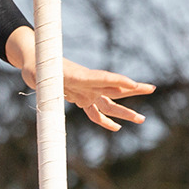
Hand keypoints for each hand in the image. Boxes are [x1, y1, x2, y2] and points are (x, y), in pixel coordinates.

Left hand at [4, 28, 155, 131]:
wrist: (36, 61)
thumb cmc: (37, 65)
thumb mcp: (38, 71)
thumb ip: (43, 76)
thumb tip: (40, 78)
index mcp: (78, 76)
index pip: (101, 78)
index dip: (117, 80)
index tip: (132, 84)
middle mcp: (86, 84)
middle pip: (113, 88)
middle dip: (133, 89)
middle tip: (151, 89)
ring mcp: (86, 92)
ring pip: (109, 103)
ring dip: (124, 112)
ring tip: (142, 119)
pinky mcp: (80, 98)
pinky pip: (95, 112)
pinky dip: (105, 121)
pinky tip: (116, 128)